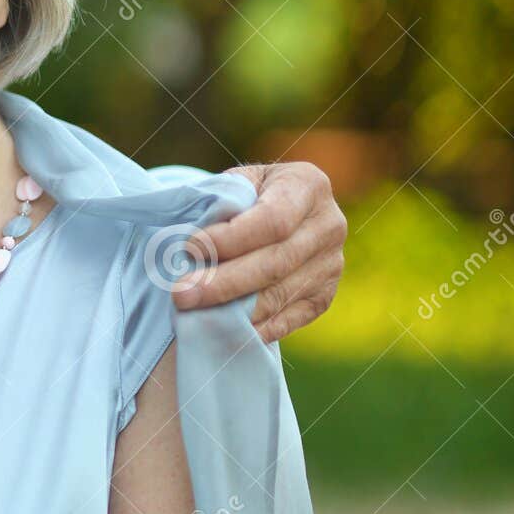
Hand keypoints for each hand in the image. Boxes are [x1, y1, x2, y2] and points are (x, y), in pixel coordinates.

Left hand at [178, 161, 346, 342]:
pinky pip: (288, 318)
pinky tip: (222, 330)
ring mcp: (331, 264)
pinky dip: (254, 327)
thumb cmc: (247, 195)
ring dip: (233, 309)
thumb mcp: (236, 183)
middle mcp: (328, 225)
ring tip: (193, 311)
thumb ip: (220, 204)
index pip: (272, 219)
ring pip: (280, 295)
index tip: (190, 248)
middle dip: (224, 282)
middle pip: (275, 263)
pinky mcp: (324, 296)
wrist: (279, 212)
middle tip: (182, 294)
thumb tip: (192, 248)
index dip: (230, 239)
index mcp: (307, 186)